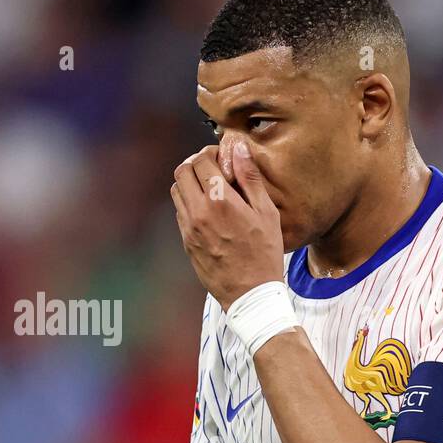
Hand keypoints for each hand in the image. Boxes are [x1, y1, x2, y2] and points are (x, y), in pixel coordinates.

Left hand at [171, 142, 284, 309]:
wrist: (249, 293)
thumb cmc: (264, 253)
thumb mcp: (266, 212)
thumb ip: (250, 177)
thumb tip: (238, 148)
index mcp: (220, 200)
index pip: (200, 161)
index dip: (210, 153)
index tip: (221, 157)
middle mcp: (198, 212)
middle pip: (181, 172)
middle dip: (195, 164)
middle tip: (211, 168)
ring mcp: (189, 228)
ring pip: (176, 191)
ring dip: (189, 183)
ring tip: (209, 188)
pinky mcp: (186, 242)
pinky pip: (180, 212)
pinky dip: (189, 203)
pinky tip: (208, 209)